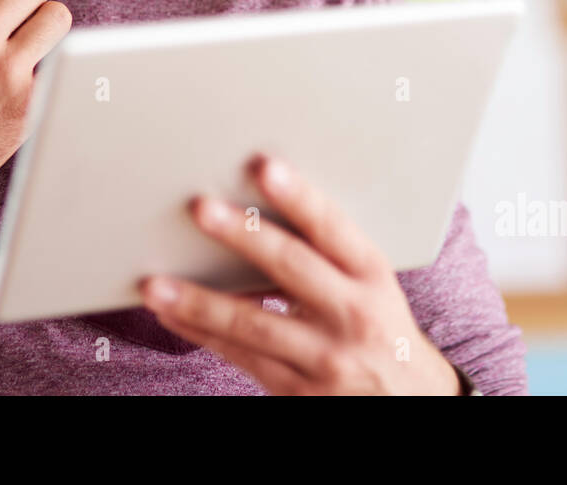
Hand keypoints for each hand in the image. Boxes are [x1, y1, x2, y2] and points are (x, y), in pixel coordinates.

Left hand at [137, 154, 461, 394]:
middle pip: (291, 267)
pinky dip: (202, 334)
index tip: (265, 167)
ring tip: (155, 284)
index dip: (299, 196)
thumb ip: (326, 252)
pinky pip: (241, 358)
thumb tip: (253, 211)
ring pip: (253, 324)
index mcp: (373, 275)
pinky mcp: (300, 392)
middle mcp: (354, 314)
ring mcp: (326, 358)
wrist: (410, 400)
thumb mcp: (370, 284)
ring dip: (198, 302)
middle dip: (242, 235)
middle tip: (200, 208)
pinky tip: (172, 316)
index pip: (333, 228)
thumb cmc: (377, 324)